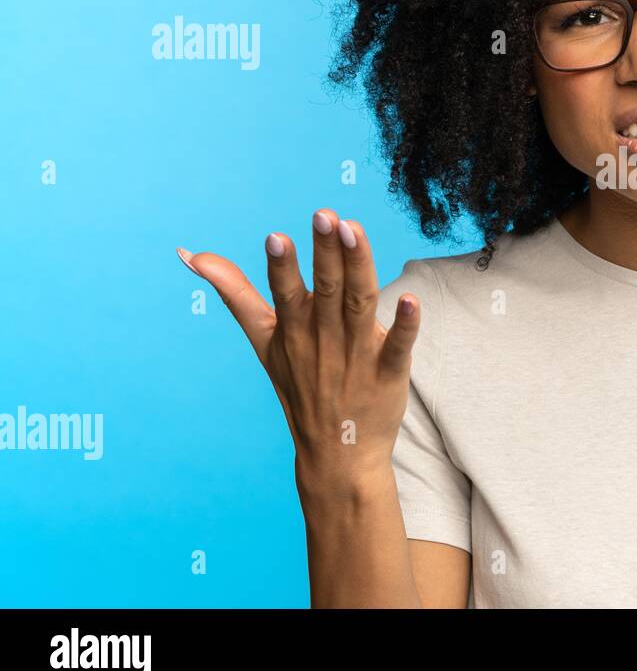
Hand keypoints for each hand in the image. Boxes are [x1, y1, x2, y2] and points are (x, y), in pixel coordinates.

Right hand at [176, 209, 419, 493]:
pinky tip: (411, 299)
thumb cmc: (300, 387)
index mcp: (294, 331)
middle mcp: (325, 340)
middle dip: (326, 253)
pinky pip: (399, 346)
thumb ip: (235, 294)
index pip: (287, 295)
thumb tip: (191, 254)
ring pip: (361, 305)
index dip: (283, 267)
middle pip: (327, 291)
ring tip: (356, 231)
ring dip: (361, 268)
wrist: (337, 455)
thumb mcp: (263, 342)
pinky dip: (406, 324)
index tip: (277, 237)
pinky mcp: (390, 372)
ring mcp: (358, 356)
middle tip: (326, 216)